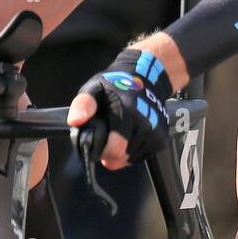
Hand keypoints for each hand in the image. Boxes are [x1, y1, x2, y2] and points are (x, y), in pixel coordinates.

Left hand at [68, 50, 173, 168]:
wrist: (147, 79)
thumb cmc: (117, 84)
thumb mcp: (94, 88)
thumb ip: (83, 104)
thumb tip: (75, 121)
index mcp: (127, 113)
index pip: (114, 150)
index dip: (100, 151)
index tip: (96, 143)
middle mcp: (145, 125)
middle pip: (121, 158)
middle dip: (109, 153)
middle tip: (105, 139)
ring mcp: (155, 134)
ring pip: (130, 159)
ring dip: (121, 153)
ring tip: (118, 134)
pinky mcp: (161, 140)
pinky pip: (140, 157)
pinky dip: (132, 151)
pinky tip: (128, 137)